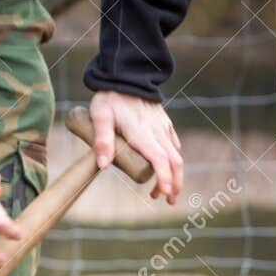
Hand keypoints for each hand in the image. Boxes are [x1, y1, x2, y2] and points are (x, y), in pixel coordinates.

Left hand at [89, 91, 182, 205]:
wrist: (126, 74)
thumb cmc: (110, 97)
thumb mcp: (99, 117)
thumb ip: (101, 141)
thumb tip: (103, 166)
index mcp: (142, 133)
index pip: (160, 160)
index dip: (164, 179)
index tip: (164, 194)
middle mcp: (157, 132)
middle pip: (174, 162)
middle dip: (174, 183)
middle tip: (167, 201)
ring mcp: (162, 127)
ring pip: (176, 154)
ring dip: (173, 175)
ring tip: (162, 191)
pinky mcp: (163, 122)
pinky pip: (173, 143)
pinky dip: (173, 159)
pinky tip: (166, 167)